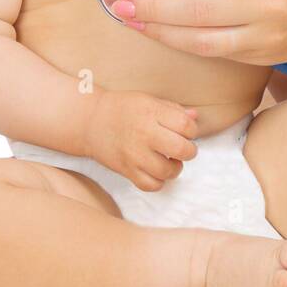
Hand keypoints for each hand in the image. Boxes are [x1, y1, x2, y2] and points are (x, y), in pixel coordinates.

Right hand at [82, 88, 198, 191]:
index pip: (186, 125)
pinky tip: (157, 171)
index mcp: (152, 113)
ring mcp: (134, 155)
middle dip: (189, 150)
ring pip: (167, 171)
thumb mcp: (149, 100)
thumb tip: (195, 116)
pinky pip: (150, 185)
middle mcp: (144, 134)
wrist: (91, 121)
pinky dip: (158, 182)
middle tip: (183, 148)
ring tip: (170, 161)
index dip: (192, 130)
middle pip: (181, 149)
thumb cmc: (124, 108)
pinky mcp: (126, 170)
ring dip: (175, 168)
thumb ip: (173, 109)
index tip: (186, 131)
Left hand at [107, 0, 286, 64]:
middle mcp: (266, 0)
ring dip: (160, 32)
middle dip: (151, 8)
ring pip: (200, 39)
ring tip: (132, 22)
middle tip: (119, 3)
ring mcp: (265, 33)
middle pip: (194, 8)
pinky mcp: (262, 56)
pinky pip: (215, 51)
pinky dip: (184, 43)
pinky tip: (163, 34)